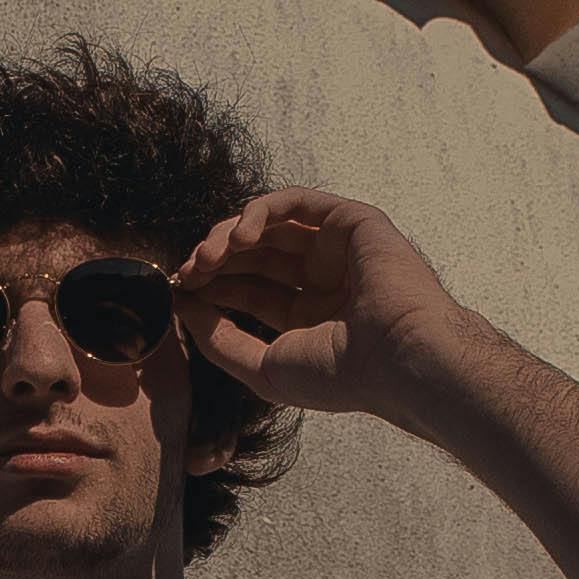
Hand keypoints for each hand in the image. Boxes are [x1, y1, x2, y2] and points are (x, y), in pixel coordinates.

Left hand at [173, 190, 467, 421]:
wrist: (398, 359)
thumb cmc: (340, 375)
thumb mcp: (264, 367)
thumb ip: (220, 341)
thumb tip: (184, 308)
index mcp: (311, 316)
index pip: (249, 290)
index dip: (212, 286)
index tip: (180, 290)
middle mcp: (325, 279)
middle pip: (255, 254)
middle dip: (214, 259)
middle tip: (186, 272)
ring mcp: (339, 248)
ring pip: (270, 225)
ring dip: (229, 236)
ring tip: (206, 258)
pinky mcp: (351, 221)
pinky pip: (295, 203)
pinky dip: (259, 212)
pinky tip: (238, 238)